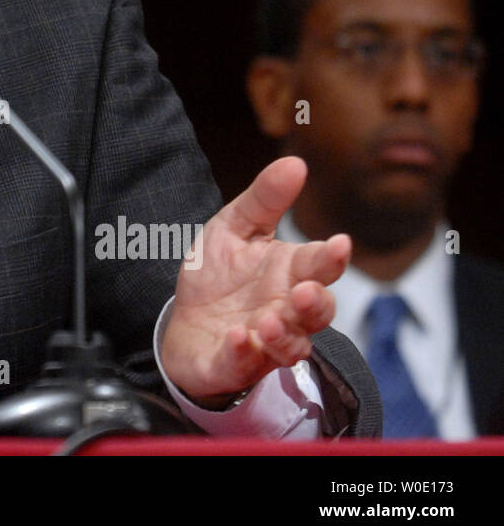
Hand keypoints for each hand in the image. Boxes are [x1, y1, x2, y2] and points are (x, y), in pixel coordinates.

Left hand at [159, 156, 350, 406]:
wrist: (184, 323)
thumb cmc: (219, 275)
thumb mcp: (233, 228)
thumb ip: (264, 199)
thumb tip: (295, 162)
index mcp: (289, 274)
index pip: (319, 266)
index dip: (331, 258)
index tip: (340, 244)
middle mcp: (284, 311)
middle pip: (315, 312)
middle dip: (314, 304)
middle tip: (304, 291)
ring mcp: (263, 342)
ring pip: (289, 346)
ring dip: (283, 335)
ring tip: (267, 321)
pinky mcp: (233, 364)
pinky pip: (243, 364)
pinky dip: (243, 353)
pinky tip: (238, 337)